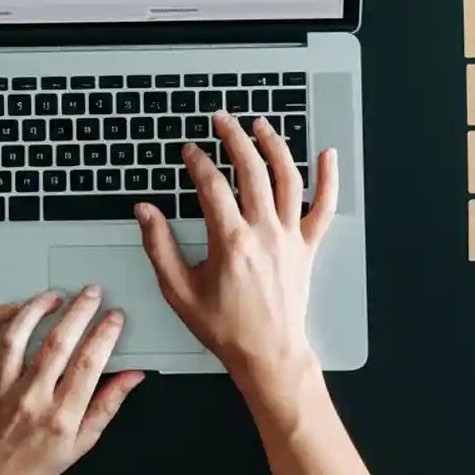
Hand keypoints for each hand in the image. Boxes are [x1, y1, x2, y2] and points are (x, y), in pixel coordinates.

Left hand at [0, 288, 144, 474]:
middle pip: (58, 342)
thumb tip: (131, 378)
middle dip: (80, 310)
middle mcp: (30, 398)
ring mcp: (0, 389)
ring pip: (17, 336)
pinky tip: (12, 310)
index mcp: (59, 416)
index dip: (105, 333)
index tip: (114, 318)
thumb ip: (107, 406)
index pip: (89, 363)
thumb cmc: (31, 464)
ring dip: (37, 308)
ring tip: (54, 296)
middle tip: (92, 294)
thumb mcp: (81, 444)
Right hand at [134, 111, 337, 386]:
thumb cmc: (226, 329)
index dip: (197, 162)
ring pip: (288, 179)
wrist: (269, 354)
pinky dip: (329, 179)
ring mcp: (290, 238)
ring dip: (274, 146)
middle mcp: (264, 233)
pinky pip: (324, 207)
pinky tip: (328, 155)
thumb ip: (159, 247)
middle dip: (234, 138)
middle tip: (221, 120)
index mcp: (231, 242)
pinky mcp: (308, 247)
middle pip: (251, 170)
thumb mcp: (179, 291)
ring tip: (261, 125)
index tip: (189, 150)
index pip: (212, 186)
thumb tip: (144, 211)